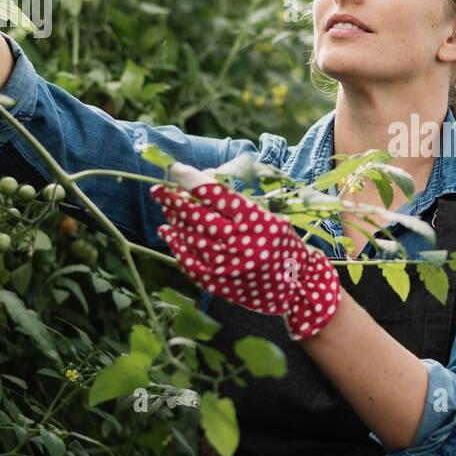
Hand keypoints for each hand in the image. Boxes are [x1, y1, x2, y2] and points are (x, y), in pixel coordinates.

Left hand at [150, 176, 342, 340]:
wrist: (296, 286)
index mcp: (255, 221)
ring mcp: (225, 264)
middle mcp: (238, 242)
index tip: (175, 169)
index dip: (191, 179)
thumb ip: (236, 201)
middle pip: (196, 214)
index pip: (214, 194)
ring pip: (188, 236)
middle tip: (159, 189)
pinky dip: (176, 245)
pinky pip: (188, 261)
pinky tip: (168, 232)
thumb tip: (201, 181)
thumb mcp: (269, 215)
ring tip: (165, 206)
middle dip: (173, 199)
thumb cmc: (283, 244)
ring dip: (173, 219)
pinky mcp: (217, 283)